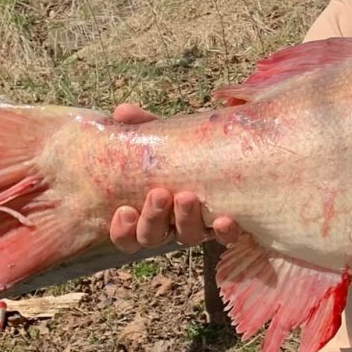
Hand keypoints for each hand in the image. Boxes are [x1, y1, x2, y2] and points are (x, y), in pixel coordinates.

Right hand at [107, 103, 242, 252]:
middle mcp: (170, 226)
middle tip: (159, 193)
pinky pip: (225, 238)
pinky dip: (225, 232)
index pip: (127, 235)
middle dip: (153, 218)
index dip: (122, 230)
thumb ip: (142, 128)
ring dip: (185, 220)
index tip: (125, 210)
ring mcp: (199, 228)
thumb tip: (123, 112)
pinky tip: (225, 220)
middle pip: (153, 237)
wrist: (228, 157)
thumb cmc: (183, 153)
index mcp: (146, 212)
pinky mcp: (228, 228)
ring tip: (187, 196)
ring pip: (187, 237)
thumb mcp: (162, 139)